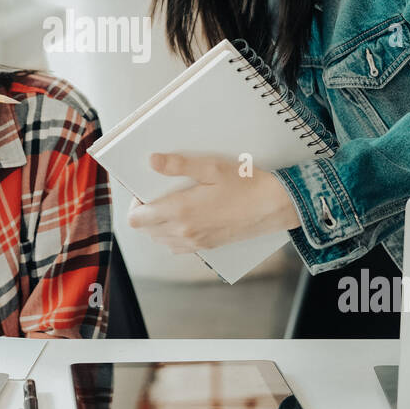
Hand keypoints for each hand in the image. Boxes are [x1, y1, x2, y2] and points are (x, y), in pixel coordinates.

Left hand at [126, 153, 302, 254]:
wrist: (275, 207)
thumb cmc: (246, 184)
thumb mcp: (212, 168)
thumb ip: (179, 166)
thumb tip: (152, 161)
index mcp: (181, 211)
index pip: (136, 219)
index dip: (134, 204)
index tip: (144, 190)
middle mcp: (184, 232)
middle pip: (145, 230)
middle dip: (144, 213)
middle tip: (158, 194)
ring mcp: (196, 243)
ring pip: (159, 240)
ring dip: (157, 225)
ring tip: (172, 204)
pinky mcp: (207, 247)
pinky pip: (177, 247)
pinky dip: (173, 235)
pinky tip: (187, 218)